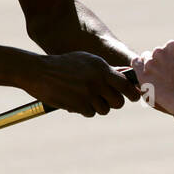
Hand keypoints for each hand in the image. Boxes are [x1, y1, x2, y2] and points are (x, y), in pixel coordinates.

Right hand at [23, 51, 140, 116]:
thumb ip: (105, 69)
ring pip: (105, 109)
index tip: (134, 96)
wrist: (40, 72)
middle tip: (107, 99)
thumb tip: (124, 77)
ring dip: (98, 106)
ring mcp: (88, 95)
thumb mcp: (86, 60)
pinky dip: (85, 109)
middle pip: (118, 102)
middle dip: (114, 102)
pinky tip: (76, 100)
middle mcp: (97, 81)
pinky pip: (90, 113)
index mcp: (102, 68)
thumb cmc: (64, 64)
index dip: (132, 93)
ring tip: (86, 97)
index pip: (126, 84)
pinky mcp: (78, 105)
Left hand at [131, 42, 173, 117]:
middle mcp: (159, 51)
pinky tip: (142, 72)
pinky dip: (138, 66)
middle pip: (156, 53)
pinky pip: (135, 64)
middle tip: (165, 72)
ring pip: (145, 58)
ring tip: (156, 75)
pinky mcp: (143, 73)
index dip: (169, 57)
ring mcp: (150, 62)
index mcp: (172, 46)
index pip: (167, 48)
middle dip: (160, 61)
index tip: (172, 65)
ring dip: (150, 65)